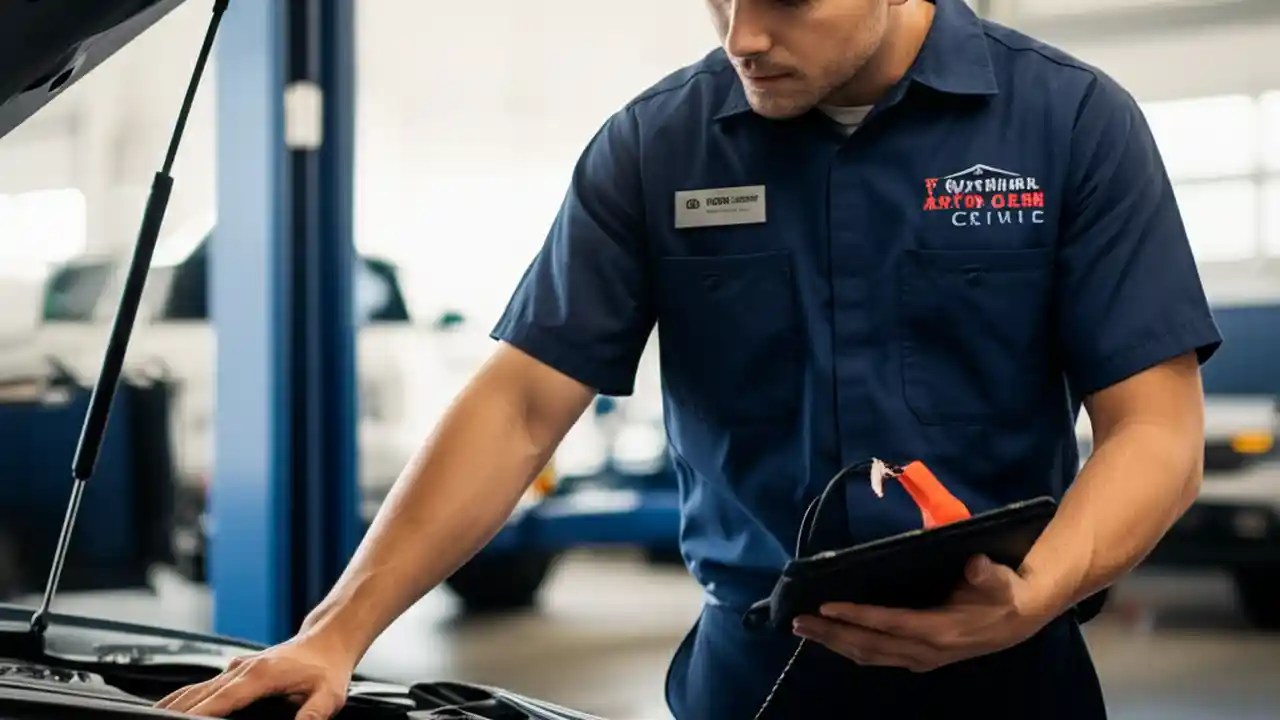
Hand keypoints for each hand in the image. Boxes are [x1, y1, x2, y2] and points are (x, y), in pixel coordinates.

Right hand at [155, 632, 355, 719]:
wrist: (326, 641)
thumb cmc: (327, 669)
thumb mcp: (328, 696)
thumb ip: (312, 715)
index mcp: (259, 676)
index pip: (218, 702)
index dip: (196, 718)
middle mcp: (239, 670)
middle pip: (194, 697)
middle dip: (173, 717)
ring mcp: (234, 669)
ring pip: (191, 690)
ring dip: (169, 708)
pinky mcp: (233, 672)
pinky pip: (198, 688)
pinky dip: (180, 701)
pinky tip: (166, 712)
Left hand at [791, 555, 1056, 672]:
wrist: (1021, 618)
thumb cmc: (1004, 592)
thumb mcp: (1001, 580)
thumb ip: (986, 574)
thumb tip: (974, 565)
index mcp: (940, 630)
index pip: (890, 623)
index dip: (858, 616)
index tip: (828, 607)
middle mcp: (925, 649)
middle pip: (869, 644)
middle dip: (832, 633)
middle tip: (798, 621)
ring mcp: (920, 657)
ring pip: (869, 655)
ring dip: (834, 643)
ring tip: (804, 629)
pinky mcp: (918, 658)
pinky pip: (877, 656)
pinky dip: (851, 648)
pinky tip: (832, 639)